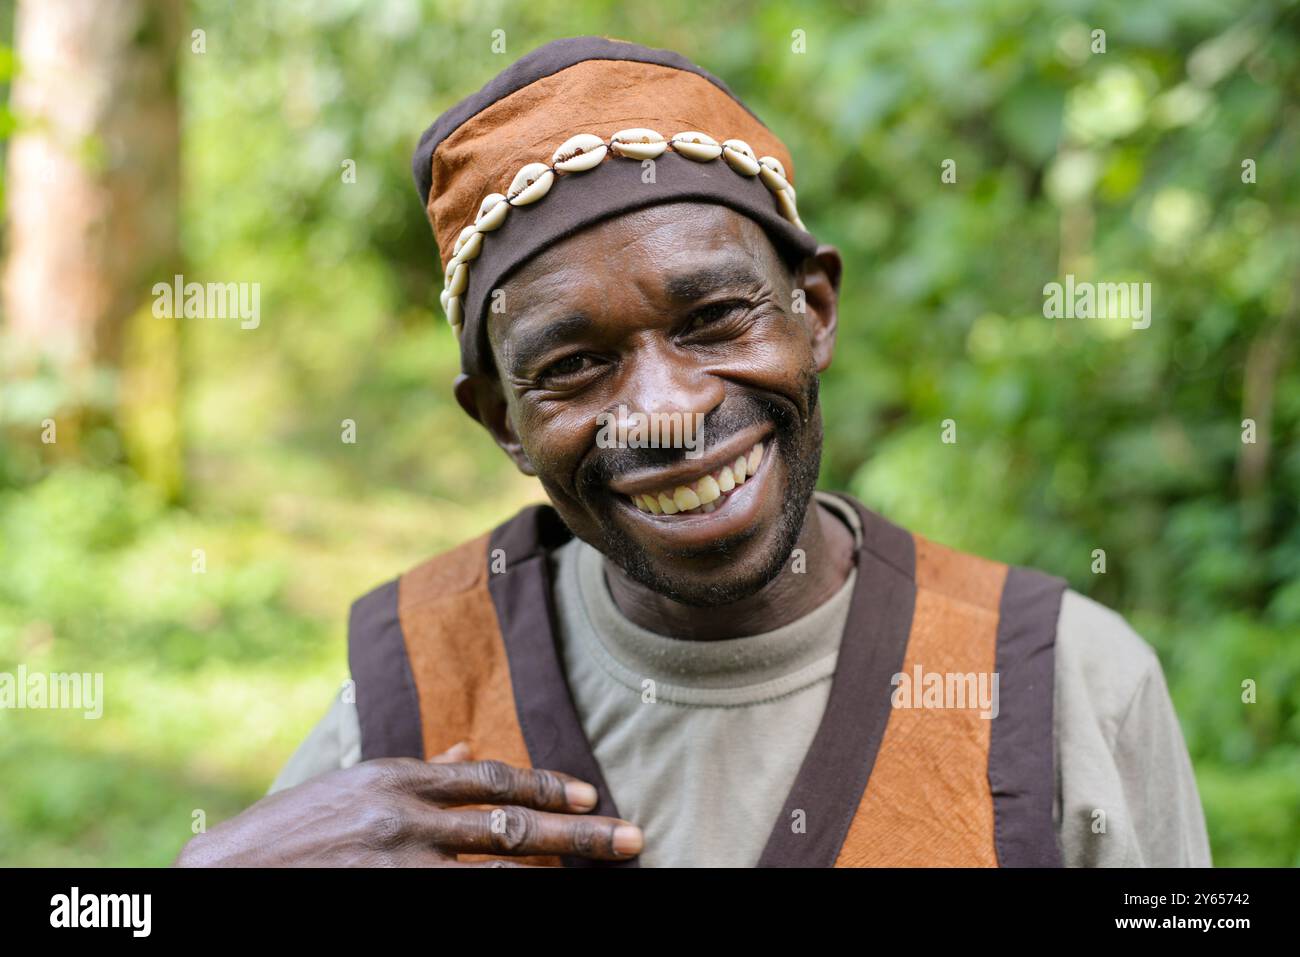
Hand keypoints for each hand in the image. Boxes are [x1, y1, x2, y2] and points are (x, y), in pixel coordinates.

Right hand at [174, 742, 642, 866]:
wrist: (223, 876)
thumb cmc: (290, 831)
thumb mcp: (352, 786)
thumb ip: (416, 772)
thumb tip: (466, 752)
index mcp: (397, 778)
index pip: (492, 780)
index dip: (547, 788)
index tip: (590, 798)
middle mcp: (404, 819)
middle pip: (512, 829)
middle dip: (580, 837)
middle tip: (631, 840)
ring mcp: (396, 866)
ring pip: (497, 877)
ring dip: (556, 879)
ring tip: (602, 878)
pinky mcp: (386, 902)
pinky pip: (462, 905)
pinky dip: (500, 903)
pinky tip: (535, 903)